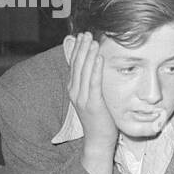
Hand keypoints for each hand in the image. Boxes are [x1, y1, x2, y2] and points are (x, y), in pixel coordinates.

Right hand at [65, 33, 118, 173]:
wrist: (98, 140)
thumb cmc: (99, 118)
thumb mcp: (92, 98)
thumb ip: (91, 84)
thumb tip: (96, 69)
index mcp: (74, 89)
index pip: (74, 65)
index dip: (77, 49)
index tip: (82, 36)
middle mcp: (75, 92)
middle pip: (77, 65)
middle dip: (82, 48)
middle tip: (87, 33)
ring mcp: (82, 98)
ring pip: (84, 71)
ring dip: (88, 54)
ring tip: (92, 40)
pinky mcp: (93, 103)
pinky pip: (94, 83)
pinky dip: (96, 69)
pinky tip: (98, 57)